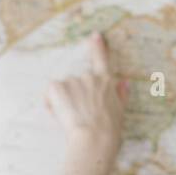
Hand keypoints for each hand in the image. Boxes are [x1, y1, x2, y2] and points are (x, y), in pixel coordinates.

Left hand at [46, 32, 127, 167]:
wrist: (94, 138)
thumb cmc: (109, 130)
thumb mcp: (120, 111)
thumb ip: (121, 95)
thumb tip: (125, 82)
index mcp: (105, 82)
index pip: (101, 59)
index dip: (97, 47)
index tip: (94, 36)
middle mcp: (88, 77)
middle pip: (76, 83)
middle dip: (74, 96)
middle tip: (79, 115)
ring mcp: (72, 80)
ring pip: (63, 90)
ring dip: (63, 102)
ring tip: (71, 119)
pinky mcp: (57, 87)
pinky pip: (50, 95)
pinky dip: (51, 105)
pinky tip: (60, 116)